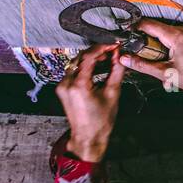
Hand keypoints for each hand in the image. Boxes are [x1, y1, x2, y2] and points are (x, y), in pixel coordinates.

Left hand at [55, 44, 124, 161]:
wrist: (88, 136)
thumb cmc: (100, 120)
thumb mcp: (113, 93)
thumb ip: (116, 71)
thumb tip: (119, 55)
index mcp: (78, 85)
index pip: (89, 56)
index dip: (102, 48)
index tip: (113, 45)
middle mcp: (67, 84)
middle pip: (81, 57)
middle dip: (97, 52)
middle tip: (112, 52)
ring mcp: (62, 86)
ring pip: (76, 63)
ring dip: (91, 59)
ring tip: (107, 60)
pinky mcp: (63, 88)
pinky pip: (73, 71)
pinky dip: (85, 67)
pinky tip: (97, 68)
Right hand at [117, 19, 182, 100]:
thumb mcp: (166, 74)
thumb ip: (143, 65)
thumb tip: (126, 59)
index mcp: (176, 35)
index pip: (147, 24)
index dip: (133, 29)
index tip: (125, 36)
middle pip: (156, 29)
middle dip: (147, 41)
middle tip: (143, 55)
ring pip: (166, 34)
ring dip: (158, 45)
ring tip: (160, 62)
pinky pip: (176, 37)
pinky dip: (169, 46)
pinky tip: (171, 60)